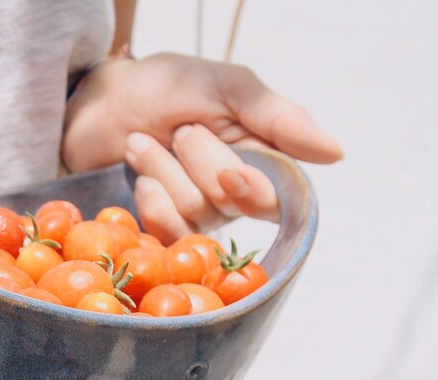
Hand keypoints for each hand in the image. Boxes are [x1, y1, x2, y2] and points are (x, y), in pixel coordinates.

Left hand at [62, 52, 341, 242]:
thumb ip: (279, 119)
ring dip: (162, 168)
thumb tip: (336, 153)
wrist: (102, 99)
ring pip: (194, 212)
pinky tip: (138, 175)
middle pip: (233, 203)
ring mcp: (197, 217)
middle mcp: (235, 195)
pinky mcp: (162, 231)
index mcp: (261, 159)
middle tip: (181, 130)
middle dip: (199, 159)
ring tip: (145, 142)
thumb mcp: (228, 87)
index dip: (256, 192)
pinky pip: (168, 234)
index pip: (283, 198)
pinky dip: (149, 197)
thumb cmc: (168, 87)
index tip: (232, 175)